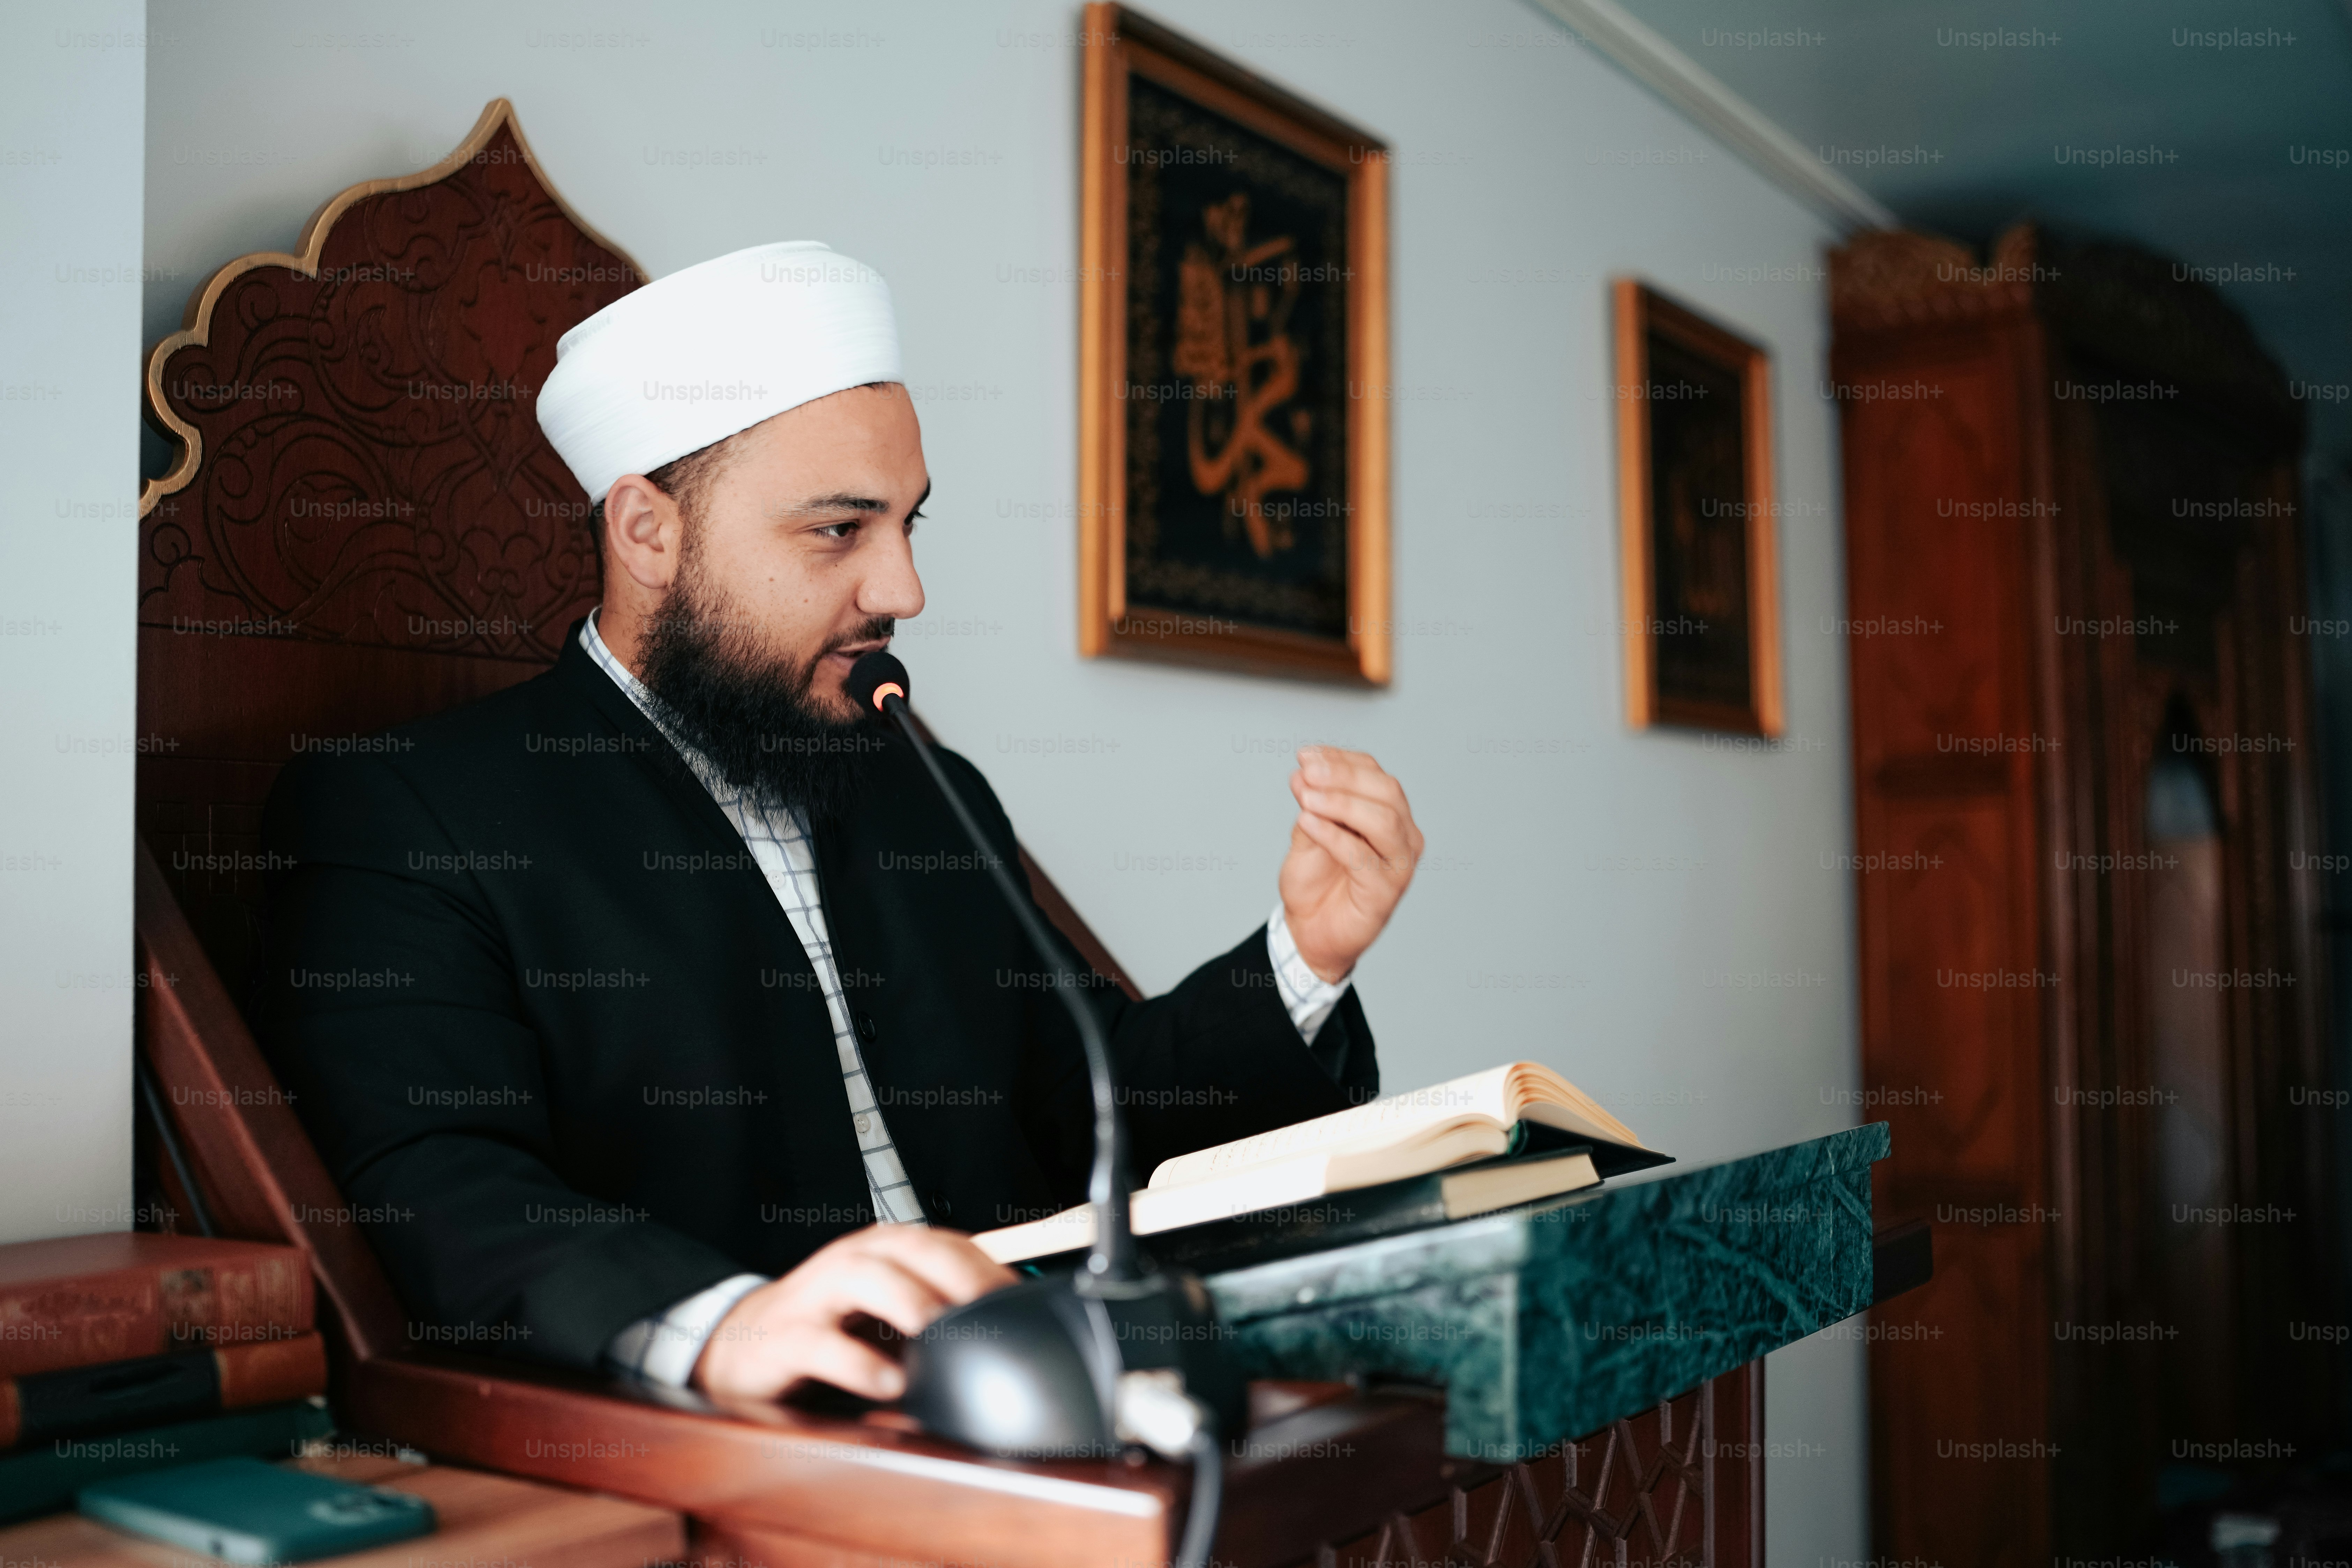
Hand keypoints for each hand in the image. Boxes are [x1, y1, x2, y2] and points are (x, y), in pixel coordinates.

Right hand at [691, 1225, 1015, 1403]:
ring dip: (907, 1299)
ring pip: (864, 1278)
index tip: (1022, 1302)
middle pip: (912, 1248)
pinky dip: (856, 1362)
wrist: (742, 1345)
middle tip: (992, 1307)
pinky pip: (819, 1343)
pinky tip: (889, 1381)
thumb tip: (1003, 1341)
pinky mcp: (783, 1338)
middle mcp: (853, 1261)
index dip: (987, 1268)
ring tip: (940, 1329)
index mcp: (885, 1252)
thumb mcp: (888, 1317)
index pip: (947, 1245)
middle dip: (957, 1273)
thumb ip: (936, 1319)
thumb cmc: (830, 1329)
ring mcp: (815, 1295)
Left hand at [1279, 747, 1422, 983]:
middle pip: (1387, 792)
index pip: (1375, 774)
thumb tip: (1302, 772)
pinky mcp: (1386, 891)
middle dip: (1344, 776)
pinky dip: (1333, 835)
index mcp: (1389, 814)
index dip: (1341, 760)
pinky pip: (1363, 856)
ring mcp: (1399, 864)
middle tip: (1306, 772)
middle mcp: (1403, 837)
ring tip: (1306, 798)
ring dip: (1341, 803)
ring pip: (1384, 820)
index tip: (1305, 755)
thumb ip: (1310, 804)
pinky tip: (1307, 822)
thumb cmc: (1315, 883)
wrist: (1309, 931)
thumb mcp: (1306, 833)